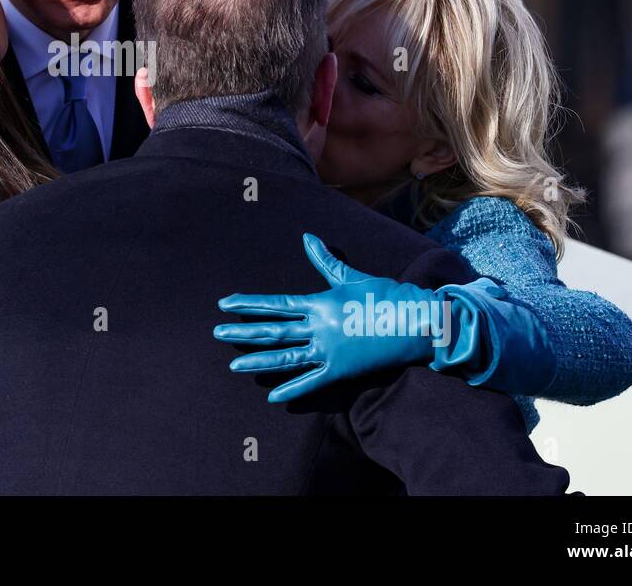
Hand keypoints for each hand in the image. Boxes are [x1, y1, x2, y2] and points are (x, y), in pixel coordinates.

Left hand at [214, 233, 441, 402]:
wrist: (414, 322)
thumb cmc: (384, 295)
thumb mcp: (351, 276)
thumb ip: (325, 261)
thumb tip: (308, 237)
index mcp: (318, 302)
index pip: (275, 303)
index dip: (248, 304)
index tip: (225, 304)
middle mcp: (318, 327)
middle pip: (273, 331)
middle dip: (243, 332)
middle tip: (217, 333)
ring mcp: (328, 350)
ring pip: (286, 358)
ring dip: (259, 362)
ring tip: (234, 366)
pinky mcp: (340, 371)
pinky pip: (312, 382)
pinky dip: (293, 390)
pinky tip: (273, 396)